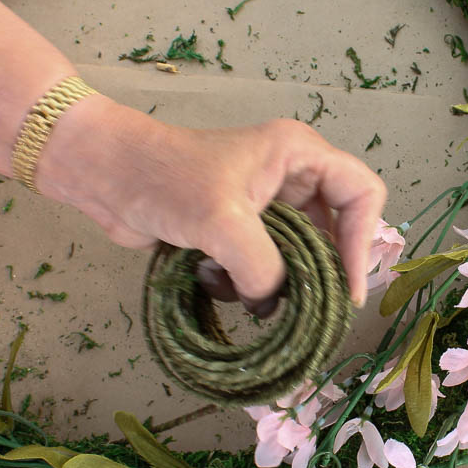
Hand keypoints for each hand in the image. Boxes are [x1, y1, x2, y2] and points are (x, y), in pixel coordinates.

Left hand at [38, 95, 387, 307]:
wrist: (104, 175)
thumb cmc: (166, 180)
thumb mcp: (225, 223)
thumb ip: (265, 269)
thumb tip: (273, 306)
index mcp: (298, 155)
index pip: (362, 194)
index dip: (363, 242)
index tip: (348, 289)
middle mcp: (289, 176)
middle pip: (334, 230)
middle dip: (321, 273)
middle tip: (312, 313)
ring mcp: (262, 203)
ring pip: (298, 255)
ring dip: (280, 283)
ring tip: (258, 303)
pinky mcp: (235, 228)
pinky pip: (263, 265)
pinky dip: (248, 283)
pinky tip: (216, 284)